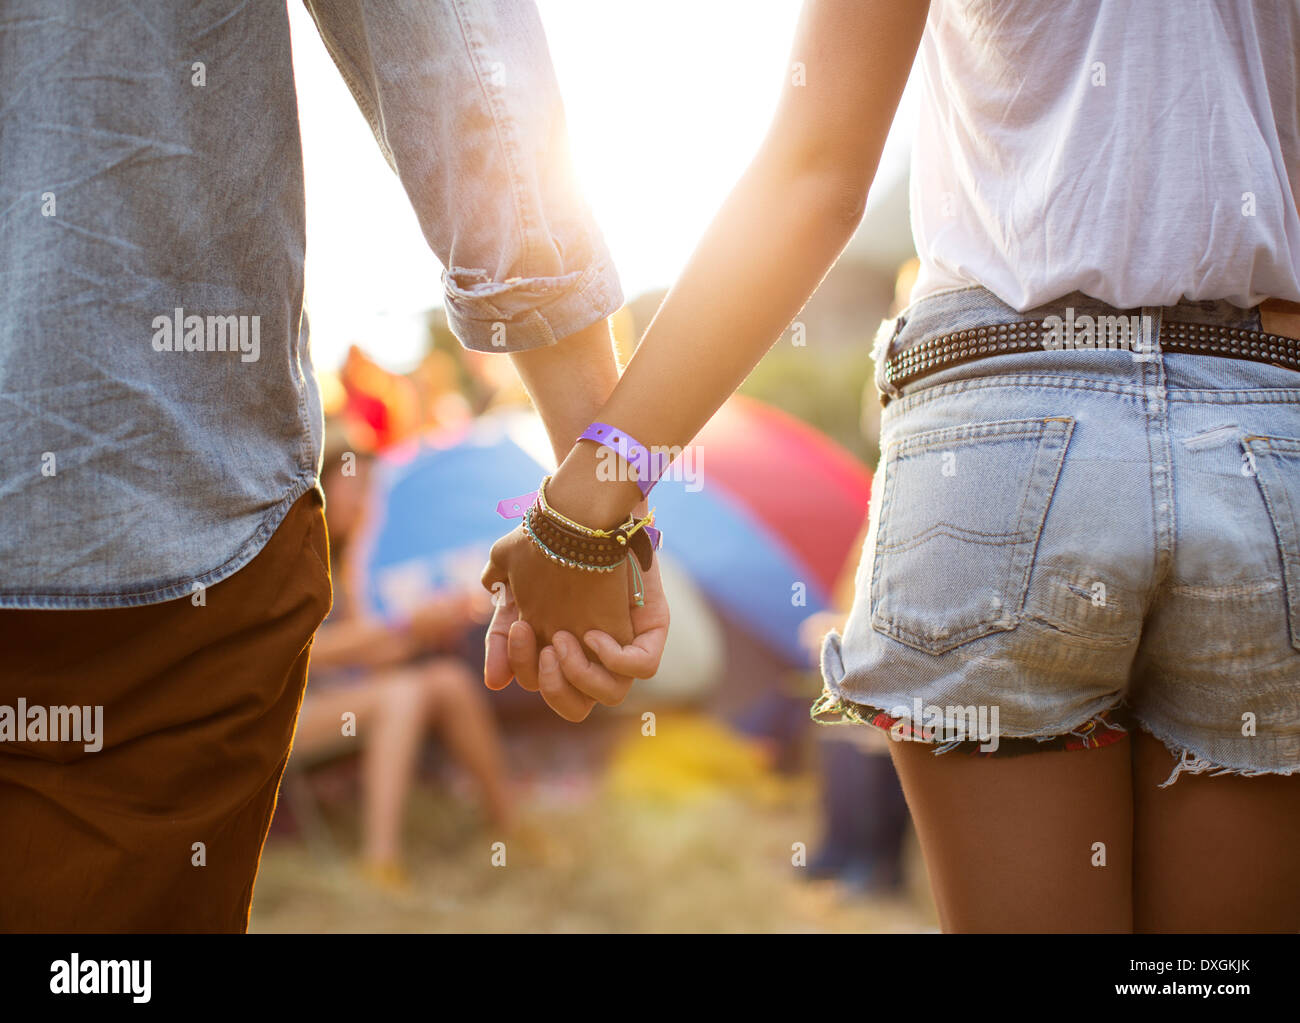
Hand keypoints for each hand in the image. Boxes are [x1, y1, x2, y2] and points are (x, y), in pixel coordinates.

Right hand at [482, 550, 668, 721]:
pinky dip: (615, 661)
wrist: (581, 508)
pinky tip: (593, 634)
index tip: (519, 629)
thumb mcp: (513, 587)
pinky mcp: (649, 629)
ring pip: (611, 694)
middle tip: (547, 648)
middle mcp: (593, 653)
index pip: (544, 686)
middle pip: (576, 704)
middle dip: (553, 686)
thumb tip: (495, 682)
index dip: (527, 669)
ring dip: (579, 675)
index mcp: (561, 649)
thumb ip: (501, 635)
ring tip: (565, 639)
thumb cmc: (548, 543)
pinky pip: (643, 668)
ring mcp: (623, 643)